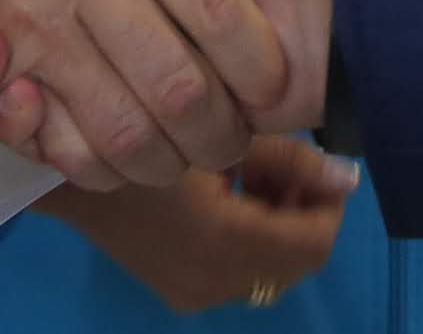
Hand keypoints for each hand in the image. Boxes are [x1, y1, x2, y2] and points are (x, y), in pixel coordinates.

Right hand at [0, 0, 301, 186]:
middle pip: (181, 89)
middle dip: (222, 133)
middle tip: (233, 138)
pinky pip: (64, 149)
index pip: (219, 11)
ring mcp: (33, 20)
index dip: (259, 64)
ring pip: (128, 132)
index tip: (275, 84)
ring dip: (169, 162)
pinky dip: (103, 169)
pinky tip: (125, 157)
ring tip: (188, 155)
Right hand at [48, 139, 360, 316]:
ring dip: (278, 220)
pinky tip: (231, 190)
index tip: (327, 166)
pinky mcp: (181, 289)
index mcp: (226, 244)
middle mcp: (214, 283)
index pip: (314, 244)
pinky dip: (250, 234)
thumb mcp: (228, 139)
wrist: (74, 166)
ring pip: (269, 265)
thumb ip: (292, 160)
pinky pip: (239, 268)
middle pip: (294, 260)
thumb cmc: (150, 130)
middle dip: (304, 210)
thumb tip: (348, 177)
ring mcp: (195, 292)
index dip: (330, 205)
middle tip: (289, 162)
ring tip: (256, 167)